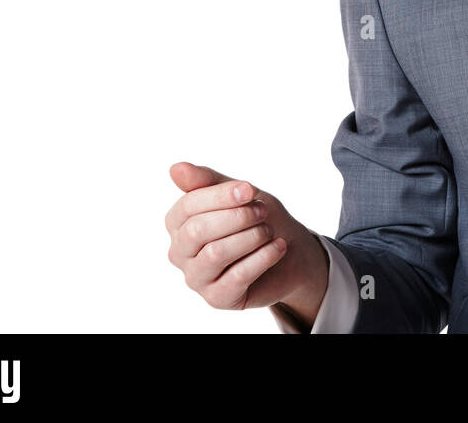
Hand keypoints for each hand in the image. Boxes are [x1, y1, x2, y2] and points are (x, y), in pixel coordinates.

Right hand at [165, 162, 328, 315]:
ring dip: (251, 237)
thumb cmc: (259, 218)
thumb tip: (175, 168)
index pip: (188, 205)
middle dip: (237, 217)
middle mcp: (179, 252)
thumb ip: (207, 181)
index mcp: (178, 222)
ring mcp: (196, 278)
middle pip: (198, 230)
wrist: (292, 251)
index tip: (250, 190)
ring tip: (269, 231)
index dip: (221, 195)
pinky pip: (236, 276)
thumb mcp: (239, 193)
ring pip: (215, 254)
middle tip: (263, 211)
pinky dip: (263, 257)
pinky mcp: (217, 298)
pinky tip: (278, 246)